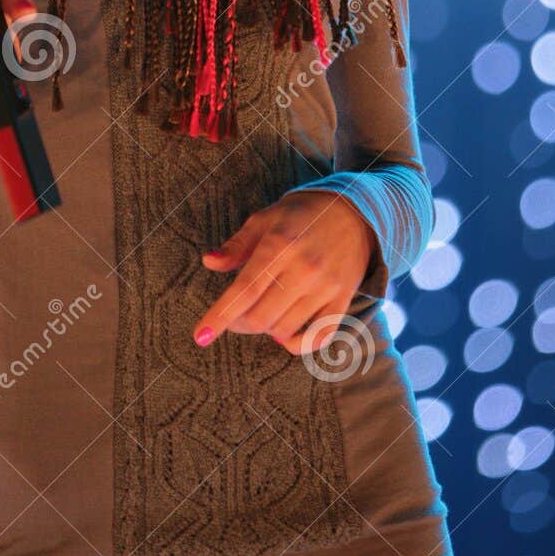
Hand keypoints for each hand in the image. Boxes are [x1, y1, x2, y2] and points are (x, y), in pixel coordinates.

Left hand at [193, 190, 376, 355]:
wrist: (355, 211)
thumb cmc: (301, 215)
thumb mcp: (265, 219)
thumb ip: (237, 245)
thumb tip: (209, 262)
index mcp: (279, 245)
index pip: (244, 290)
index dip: (220, 316)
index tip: (200, 336)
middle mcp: (304, 269)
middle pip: (260, 318)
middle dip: (238, 324)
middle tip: (234, 315)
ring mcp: (326, 287)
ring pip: (284, 330)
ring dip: (266, 329)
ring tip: (263, 311)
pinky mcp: (343, 299)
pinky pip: (318, 337)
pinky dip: (297, 344)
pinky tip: (285, 335)